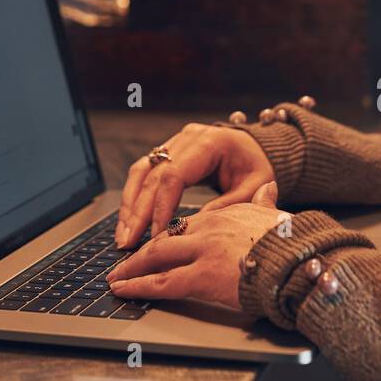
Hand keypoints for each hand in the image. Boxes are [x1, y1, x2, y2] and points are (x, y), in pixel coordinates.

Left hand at [108, 181, 282, 311]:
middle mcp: (208, 228)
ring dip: (131, 269)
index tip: (155, 243)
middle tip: (122, 262)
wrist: (300, 261)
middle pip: (164, 238)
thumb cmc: (293, 243)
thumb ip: (266, 202)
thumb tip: (268, 189)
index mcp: (225, 214)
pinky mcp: (201, 276)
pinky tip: (123, 291)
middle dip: (139, 252)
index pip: (185, 224)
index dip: (166, 235)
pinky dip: (138, 287)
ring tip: (116, 279)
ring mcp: (202, 251)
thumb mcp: (277, 215)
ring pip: (155, 258)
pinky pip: (161, 283)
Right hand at [115, 121, 272, 247]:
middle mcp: (187, 138)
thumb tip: (192, 229)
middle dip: (138, 211)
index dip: (161, 206)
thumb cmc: (257, 166)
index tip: (156, 236)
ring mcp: (175, 142)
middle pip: (152, 174)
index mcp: (209, 142)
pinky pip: (144, 172)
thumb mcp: (254, 186)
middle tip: (127, 242)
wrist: (257, 146)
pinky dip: (134, 197)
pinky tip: (129, 220)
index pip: (175, 175)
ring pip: (141, 172)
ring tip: (123, 235)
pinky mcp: (168, 152)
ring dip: (130, 205)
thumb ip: (227, 206)